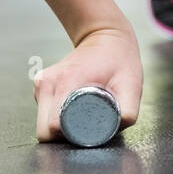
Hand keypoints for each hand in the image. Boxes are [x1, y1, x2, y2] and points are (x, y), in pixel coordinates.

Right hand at [33, 25, 142, 141]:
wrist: (104, 37)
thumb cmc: (119, 60)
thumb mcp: (132, 84)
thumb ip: (128, 111)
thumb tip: (115, 130)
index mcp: (67, 80)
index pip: (53, 125)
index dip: (70, 137)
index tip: (88, 133)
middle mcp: (48, 82)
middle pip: (44, 130)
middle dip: (64, 137)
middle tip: (88, 128)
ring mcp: (41, 84)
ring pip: (42, 124)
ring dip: (60, 128)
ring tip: (83, 115)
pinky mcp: (40, 86)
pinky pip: (44, 114)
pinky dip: (57, 118)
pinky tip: (75, 107)